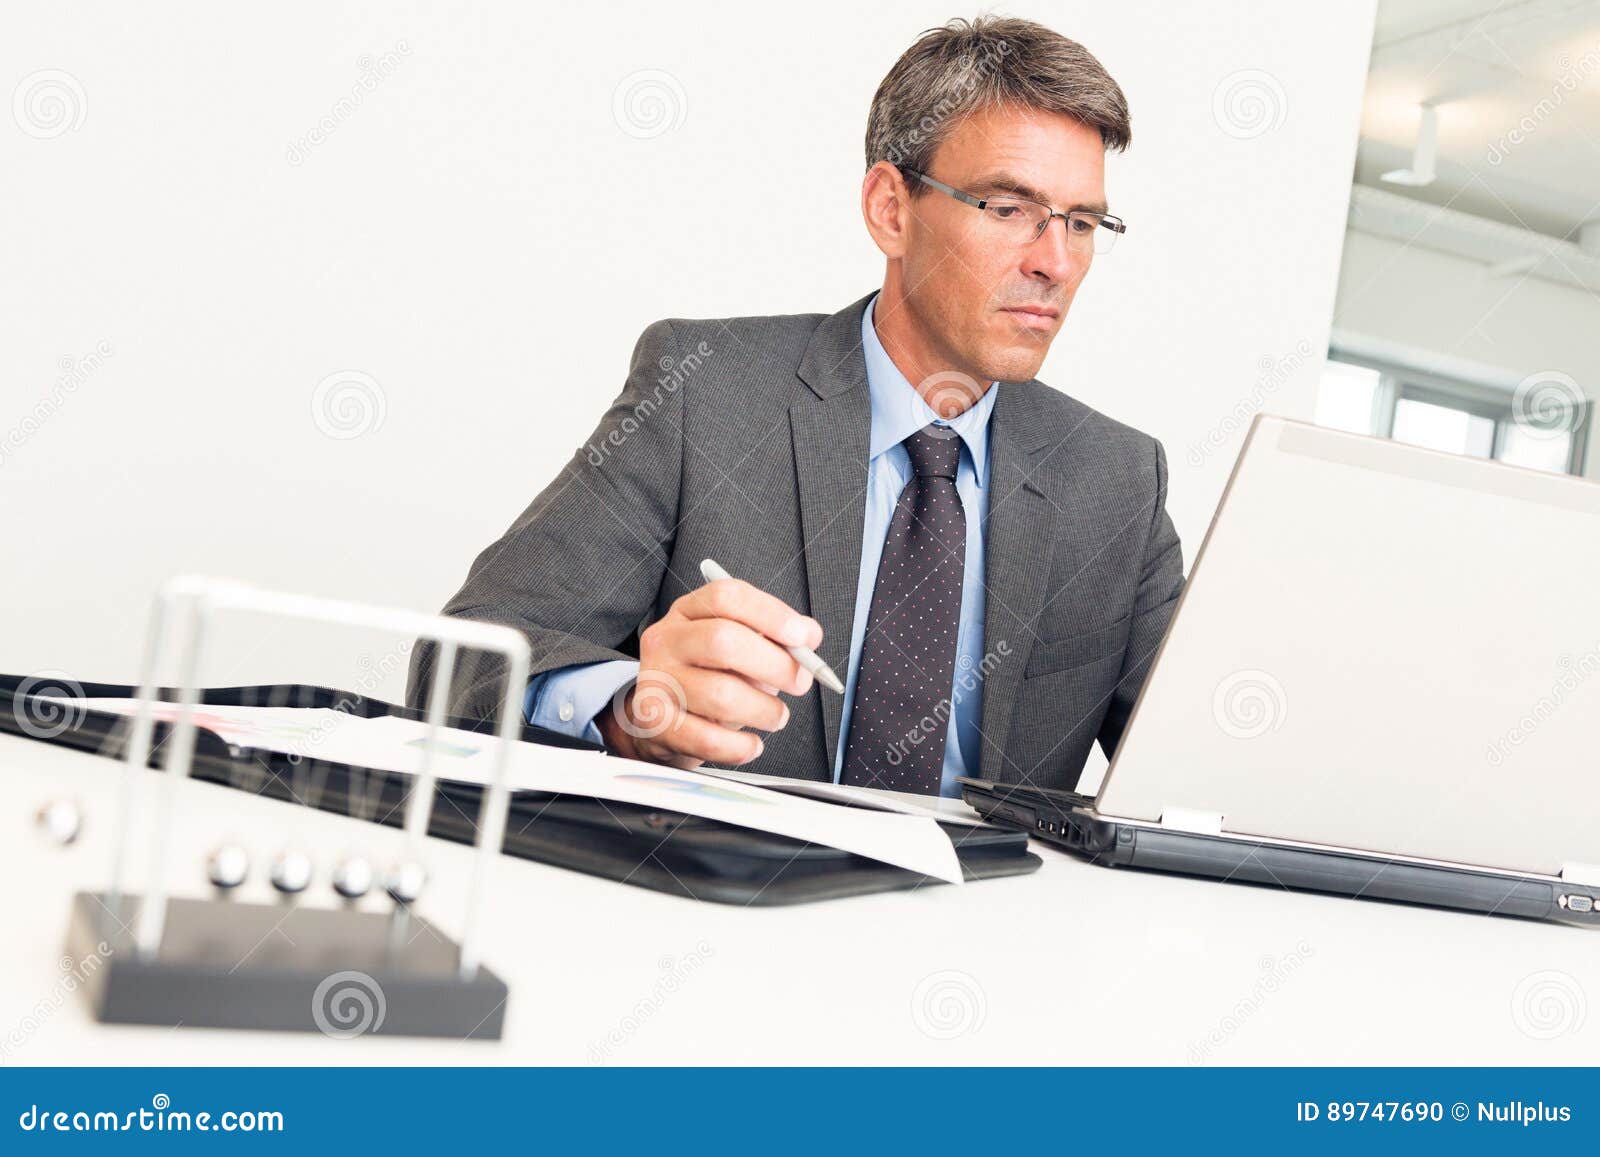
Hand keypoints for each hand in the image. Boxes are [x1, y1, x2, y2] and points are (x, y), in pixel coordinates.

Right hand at [596, 578, 822, 768]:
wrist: (657, 720)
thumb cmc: (706, 678)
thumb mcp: (736, 647)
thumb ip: (771, 637)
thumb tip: (808, 637)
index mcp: (688, 612)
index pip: (727, 597)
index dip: (771, 614)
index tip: (805, 636)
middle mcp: (666, 641)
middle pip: (723, 641)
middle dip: (775, 664)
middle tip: (800, 682)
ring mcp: (656, 682)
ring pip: (720, 694)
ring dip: (763, 709)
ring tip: (775, 716)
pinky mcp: (655, 725)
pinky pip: (707, 739)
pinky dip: (740, 746)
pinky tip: (751, 744)